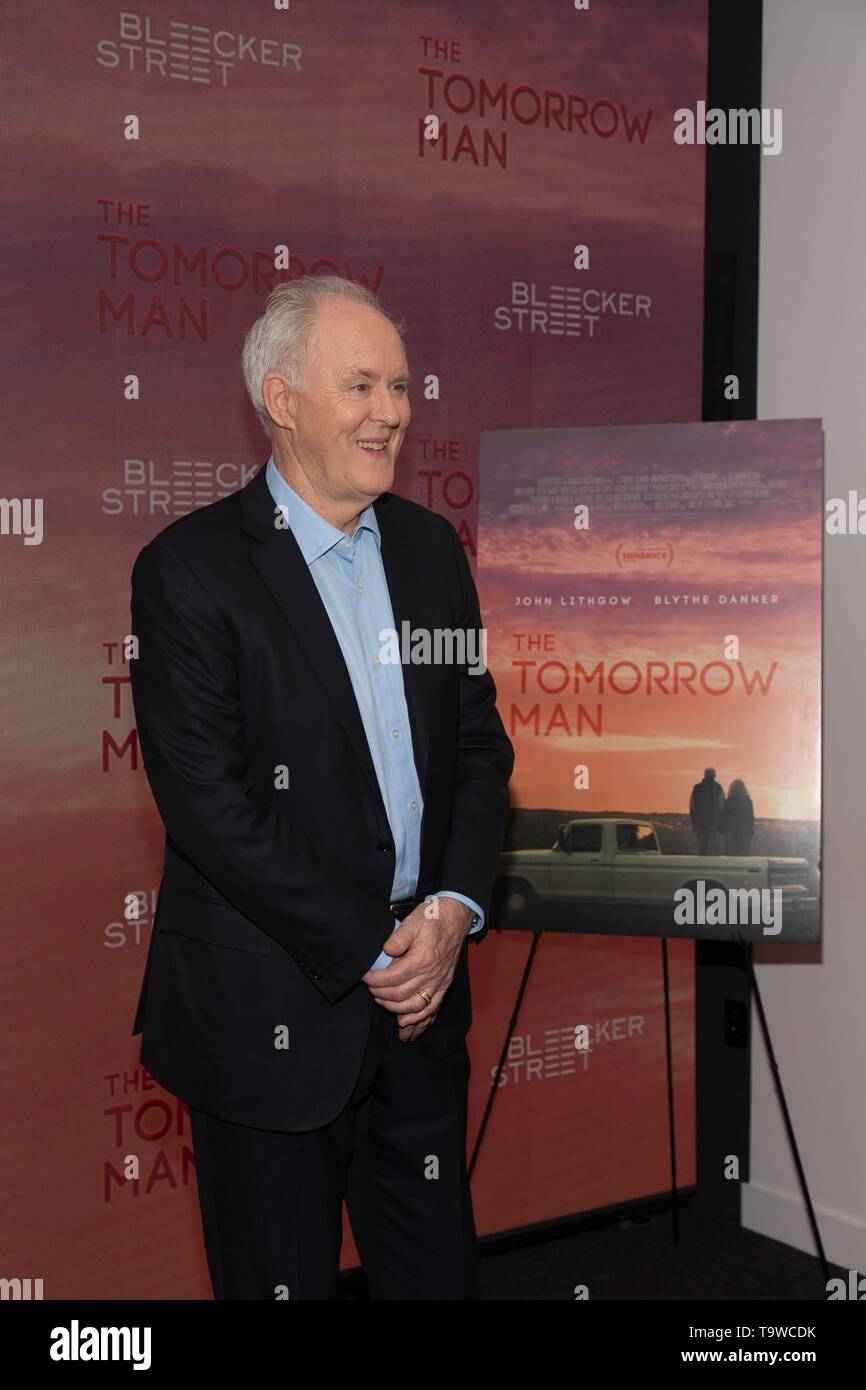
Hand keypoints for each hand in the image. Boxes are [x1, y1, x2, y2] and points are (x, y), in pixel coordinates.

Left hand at [361, 896, 472, 1041]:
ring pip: (416, 1008)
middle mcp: (432, 975)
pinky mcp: (443, 988)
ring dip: (396, 1011)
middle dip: (381, 995)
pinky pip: (432, 1011)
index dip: (375, 981)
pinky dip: (419, 1023)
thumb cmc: (432, 919)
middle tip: (370, 989)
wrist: (455, 919)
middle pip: (401, 996)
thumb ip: (398, 937)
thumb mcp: (413, 921)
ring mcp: (439, 984)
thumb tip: (386, 951)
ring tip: (383, 1004)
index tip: (365, 977)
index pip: (393, 978)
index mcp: (422, 959)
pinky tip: (407, 1030)